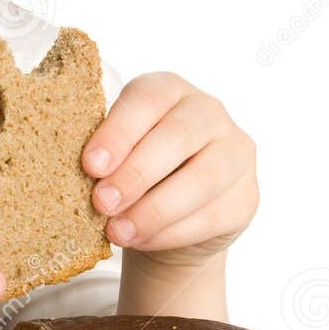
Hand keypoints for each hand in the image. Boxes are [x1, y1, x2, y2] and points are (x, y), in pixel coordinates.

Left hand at [81, 73, 257, 266]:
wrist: (166, 220)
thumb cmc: (130, 174)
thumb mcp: (113, 155)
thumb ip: (102, 155)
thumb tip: (82, 172)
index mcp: (168, 89)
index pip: (147, 99)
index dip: (118, 132)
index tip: (90, 165)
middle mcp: (208, 112)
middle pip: (177, 137)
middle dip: (135, 173)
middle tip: (102, 203)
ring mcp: (235, 152)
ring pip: (202, 178)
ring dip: (154, 209)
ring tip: (118, 232)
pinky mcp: (246, 196)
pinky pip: (212, 216)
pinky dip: (170, 232)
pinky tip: (141, 240)